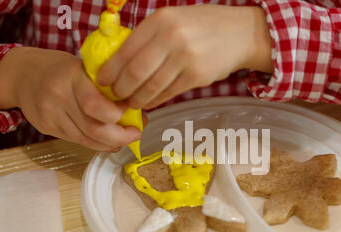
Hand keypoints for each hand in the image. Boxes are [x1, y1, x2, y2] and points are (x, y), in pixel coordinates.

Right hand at [0, 47, 144, 151]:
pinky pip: (77, 141)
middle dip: (121, 136)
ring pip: (87, 140)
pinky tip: (108, 140)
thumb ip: (104, 87)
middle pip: (93, 129)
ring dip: (111, 143)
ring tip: (125, 138)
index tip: (132, 109)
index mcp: (71, 76)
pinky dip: (97, 144)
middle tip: (136, 133)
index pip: (94, 104)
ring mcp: (50, 115)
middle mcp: (58, 97)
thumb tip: (135, 109)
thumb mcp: (82, 67)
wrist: (21, 74)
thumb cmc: (60, 68)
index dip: (117, 113)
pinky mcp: (47, 128)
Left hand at [96, 4, 271, 109]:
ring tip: (131, 102)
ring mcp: (186, 58)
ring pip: (152, 87)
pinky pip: (169, 93)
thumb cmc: (202, 26)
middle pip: (136, 72)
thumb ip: (149, 37)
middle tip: (115, 96)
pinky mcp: (197, 76)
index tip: (101, 81)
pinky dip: (156, 100)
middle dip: (121, 89)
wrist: (239, 34)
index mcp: (160, 20)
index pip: (126, 50)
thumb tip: (120, 62)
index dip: (110, 70)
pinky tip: (149, 102)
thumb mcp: (173, 20)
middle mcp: (172, 38)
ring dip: (137, 99)